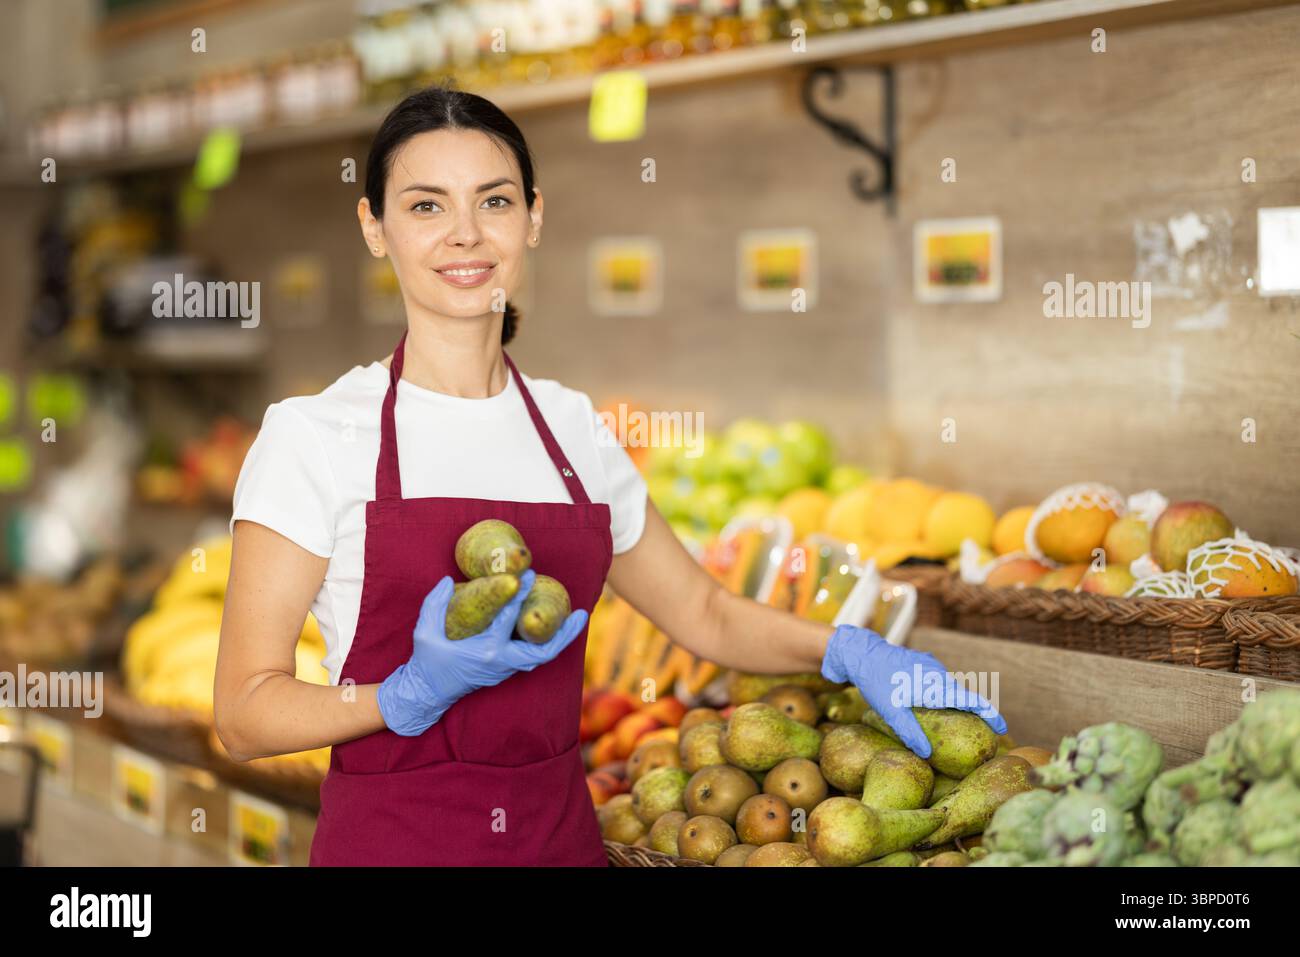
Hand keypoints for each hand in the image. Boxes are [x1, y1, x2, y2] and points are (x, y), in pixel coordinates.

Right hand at [377, 569, 588, 735]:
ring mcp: (506, 668)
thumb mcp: (425, 631)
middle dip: (563, 632)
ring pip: (542, 657)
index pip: (507, 619)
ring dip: (562, 639)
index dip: (519, 595)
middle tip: (581, 612)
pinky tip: (558, 628)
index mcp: (484, 650)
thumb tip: (449, 580)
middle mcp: (501, 661)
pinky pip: (534, 658)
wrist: (429, 692)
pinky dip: (549, 645)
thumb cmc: (428, 661)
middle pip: (542, 650)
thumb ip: (435, 603)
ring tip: (579, 619)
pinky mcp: (506, 670)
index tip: (530, 574)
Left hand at [820, 624, 1005, 757]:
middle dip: (973, 712)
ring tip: (958, 722)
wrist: (861, 652)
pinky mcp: (923, 662)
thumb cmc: (875, 682)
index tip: (1003, 728)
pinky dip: (942, 693)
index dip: (990, 714)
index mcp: (935, 686)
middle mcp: (938, 673)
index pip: (971, 700)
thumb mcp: (890, 712)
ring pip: (950, 687)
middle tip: (979, 733)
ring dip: (955, 702)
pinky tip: (933, 705)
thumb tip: (927, 754)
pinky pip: (939, 680)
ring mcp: (931, 665)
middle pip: (962, 695)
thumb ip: (910, 733)